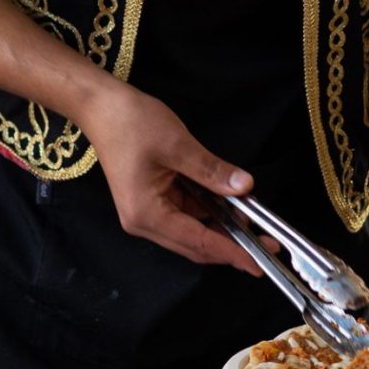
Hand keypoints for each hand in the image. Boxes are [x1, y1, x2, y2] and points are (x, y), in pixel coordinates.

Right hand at [79, 84, 262, 273]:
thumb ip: (212, 171)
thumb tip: (245, 187)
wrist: (100, 107)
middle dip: (231, 247)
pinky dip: (208, 215)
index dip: (232, 252)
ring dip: (221, 230)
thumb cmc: (132, 123)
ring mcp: (144, 214)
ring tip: (254, 225)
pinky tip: (229, 208)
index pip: (199, 242)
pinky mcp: (149, 202)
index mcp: (147, 214)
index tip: (260, 262)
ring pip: (191, 233)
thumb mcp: (178, 145)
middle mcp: (143, 223)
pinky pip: (184, 216)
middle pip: (194, 246)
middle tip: (267, 244)